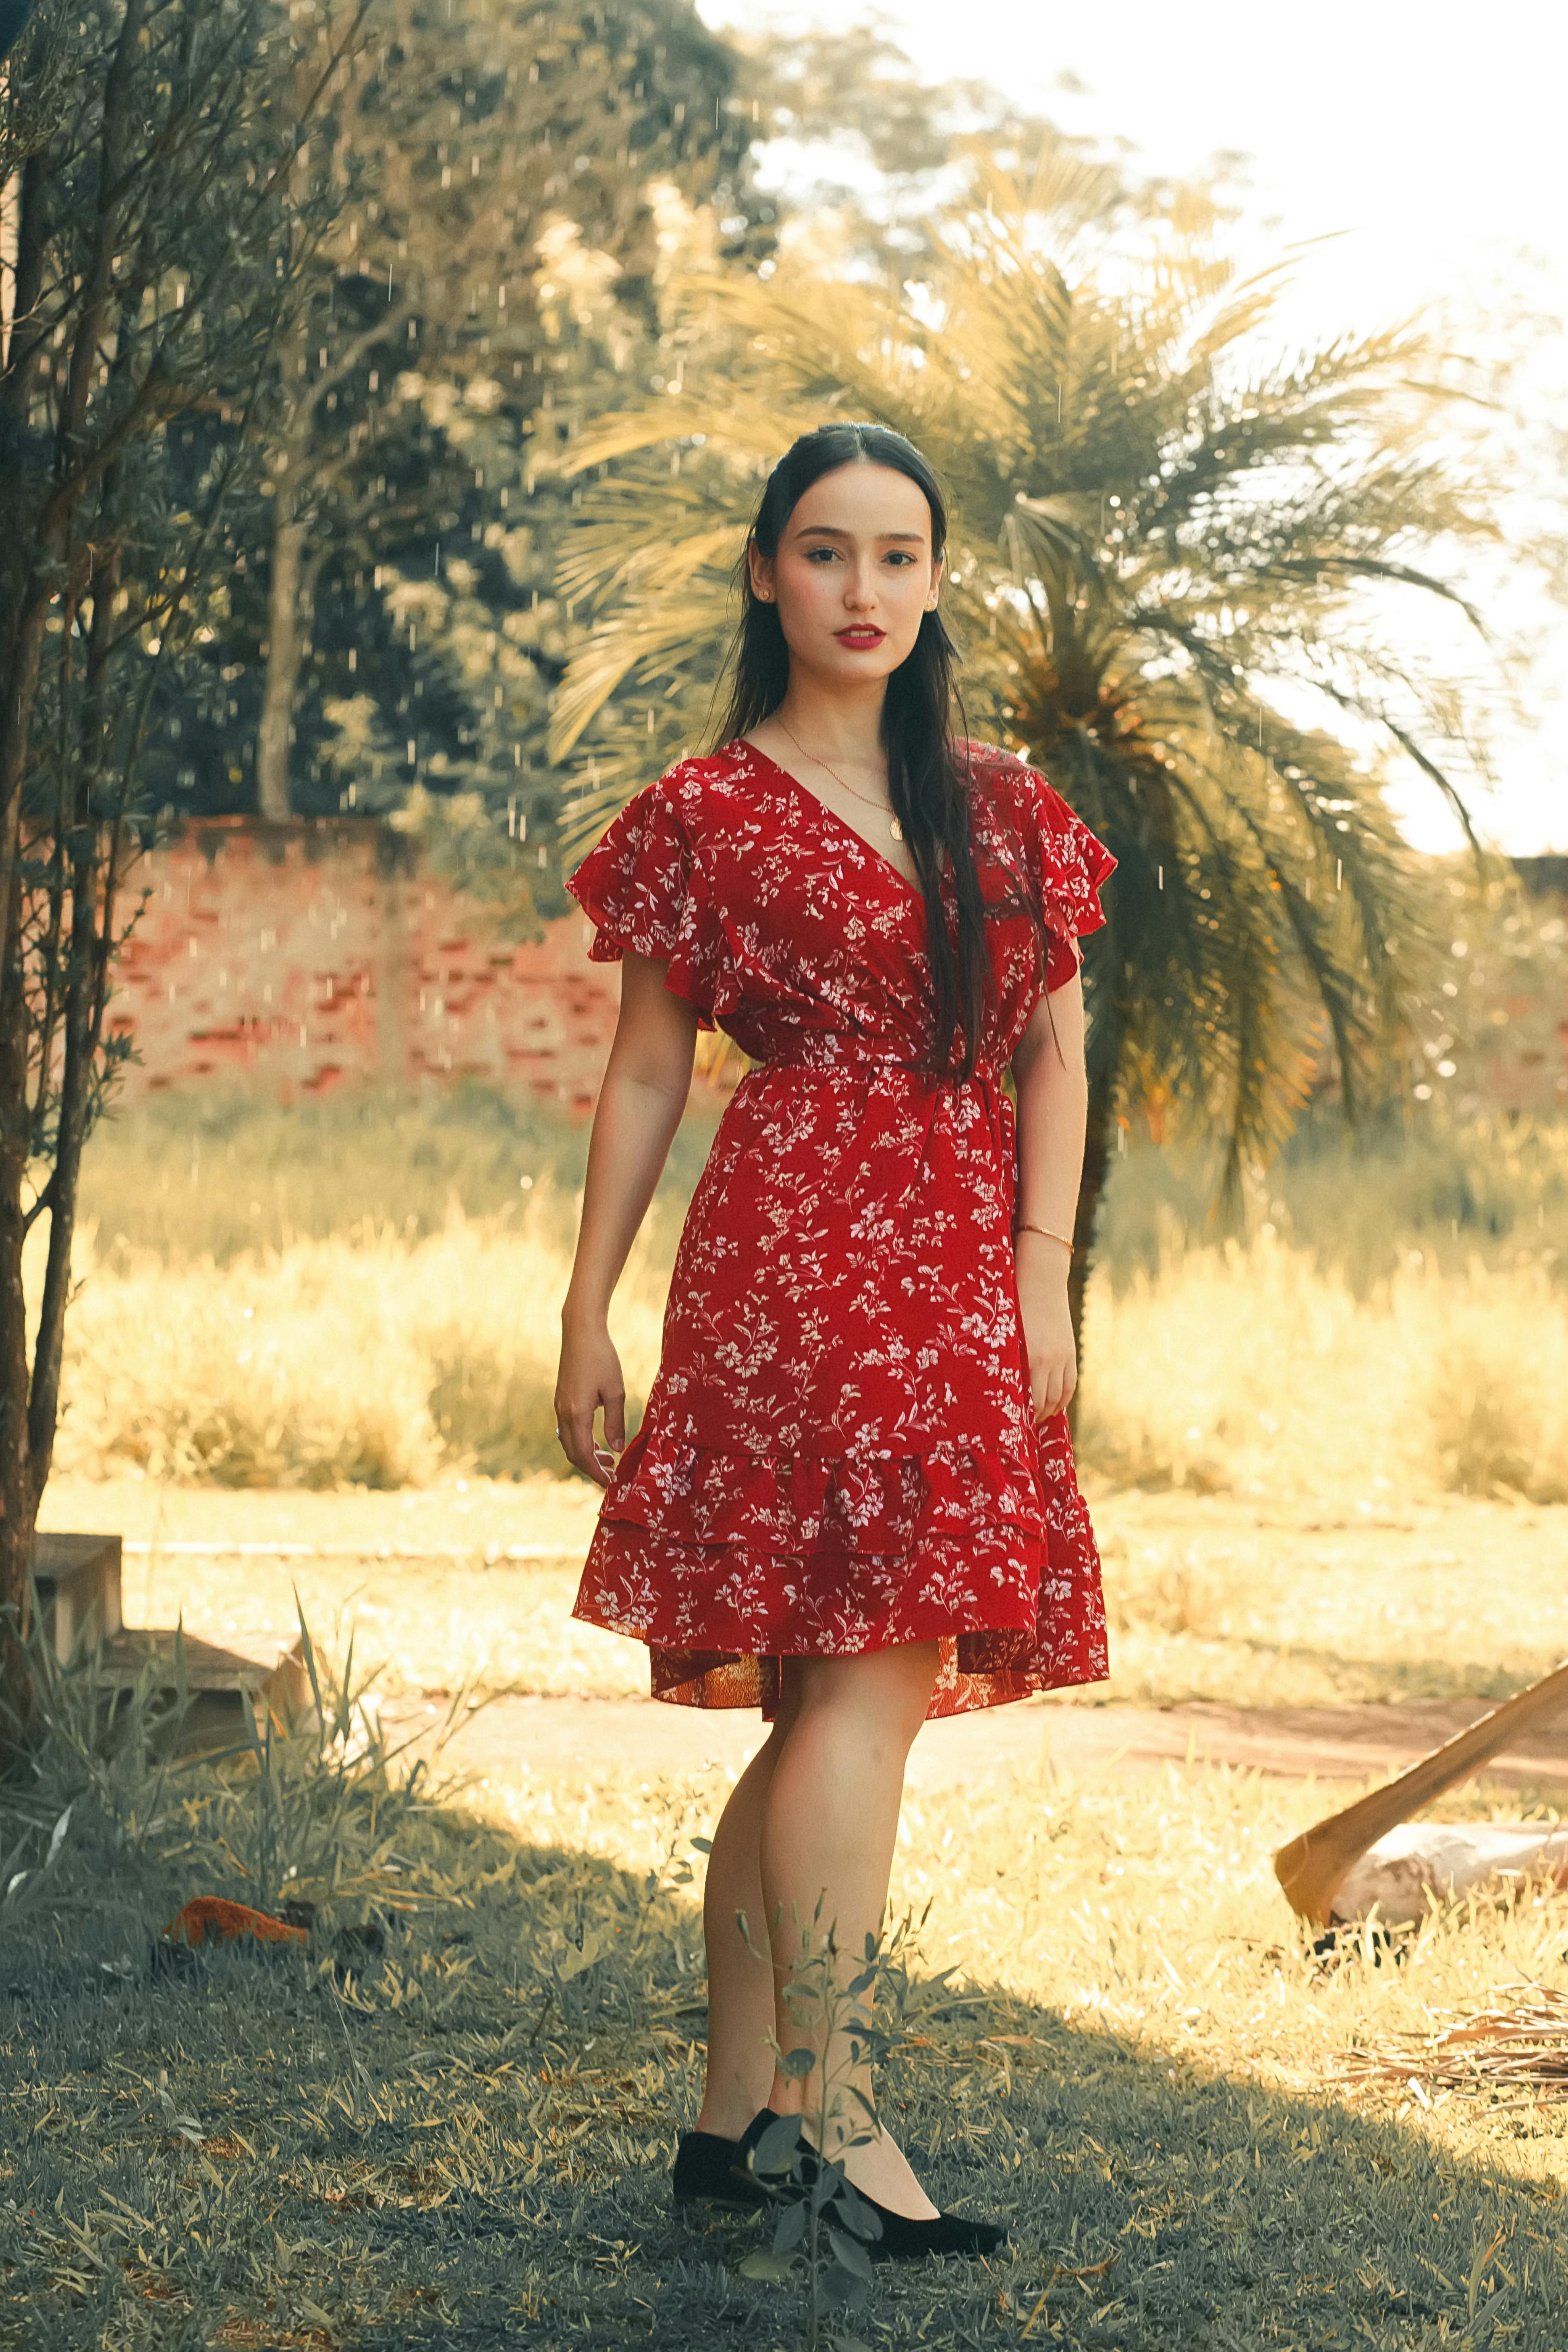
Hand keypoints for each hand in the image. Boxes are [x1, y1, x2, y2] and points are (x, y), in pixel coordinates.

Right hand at [554, 1311, 626, 1487]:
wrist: (580, 1332)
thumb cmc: (602, 1358)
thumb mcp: (615, 1391)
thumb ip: (615, 1423)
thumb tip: (616, 1450)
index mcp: (576, 1414)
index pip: (583, 1454)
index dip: (596, 1473)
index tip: (610, 1484)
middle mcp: (563, 1413)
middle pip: (573, 1452)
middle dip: (591, 1468)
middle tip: (612, 1475)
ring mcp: (560, 1406)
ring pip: (569, 1441)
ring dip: (586, 1455)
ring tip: (609, 1459)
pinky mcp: (561, 1399)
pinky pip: (568, 1429)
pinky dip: (581, 1441)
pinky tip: (597, 1441)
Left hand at [1015, 1234, 1076, 1422]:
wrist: (1041, 1278)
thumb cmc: (1012, 1302)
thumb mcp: (1003, 1332)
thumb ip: (1003, 1357)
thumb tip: (994, 1385)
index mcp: (1028, 1356)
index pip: (1026, 1399)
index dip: (1019, 1416)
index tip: (1008, 1427)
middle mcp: (1047, 1360)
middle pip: (1043, 1402)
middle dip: (1032, 1418)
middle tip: (1019, 1429)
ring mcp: (1062, 1357)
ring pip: (1058, 1396)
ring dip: (1048, 1412)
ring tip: (1035, 1420)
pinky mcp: (1069, 1352)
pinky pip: (1069, 1385)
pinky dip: (1062, 1400)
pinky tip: (1053, 1407)